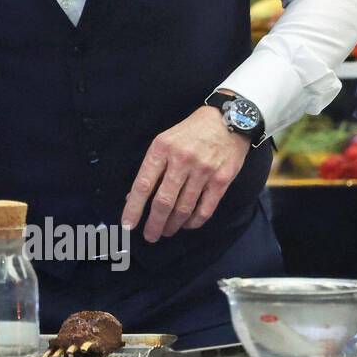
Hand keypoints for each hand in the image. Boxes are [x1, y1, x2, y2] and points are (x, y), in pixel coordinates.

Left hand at [121, 106, 249, 242]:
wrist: (229, 120)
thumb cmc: (190, 132)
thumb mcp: (164, 141)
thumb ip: (151, 168)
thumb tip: (133, 196)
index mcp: (162, 148)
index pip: (143, 184)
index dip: (134, 207)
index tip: (127, 224)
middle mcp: (182, 160)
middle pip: (164, 201)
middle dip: (154, 223)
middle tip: (150, 236)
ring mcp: (203, 170)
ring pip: (184, 208)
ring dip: (173, 224)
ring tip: (166, 231)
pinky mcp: (222, 179)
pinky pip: (206, 208)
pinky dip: (194, 221)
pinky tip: (187, 225)